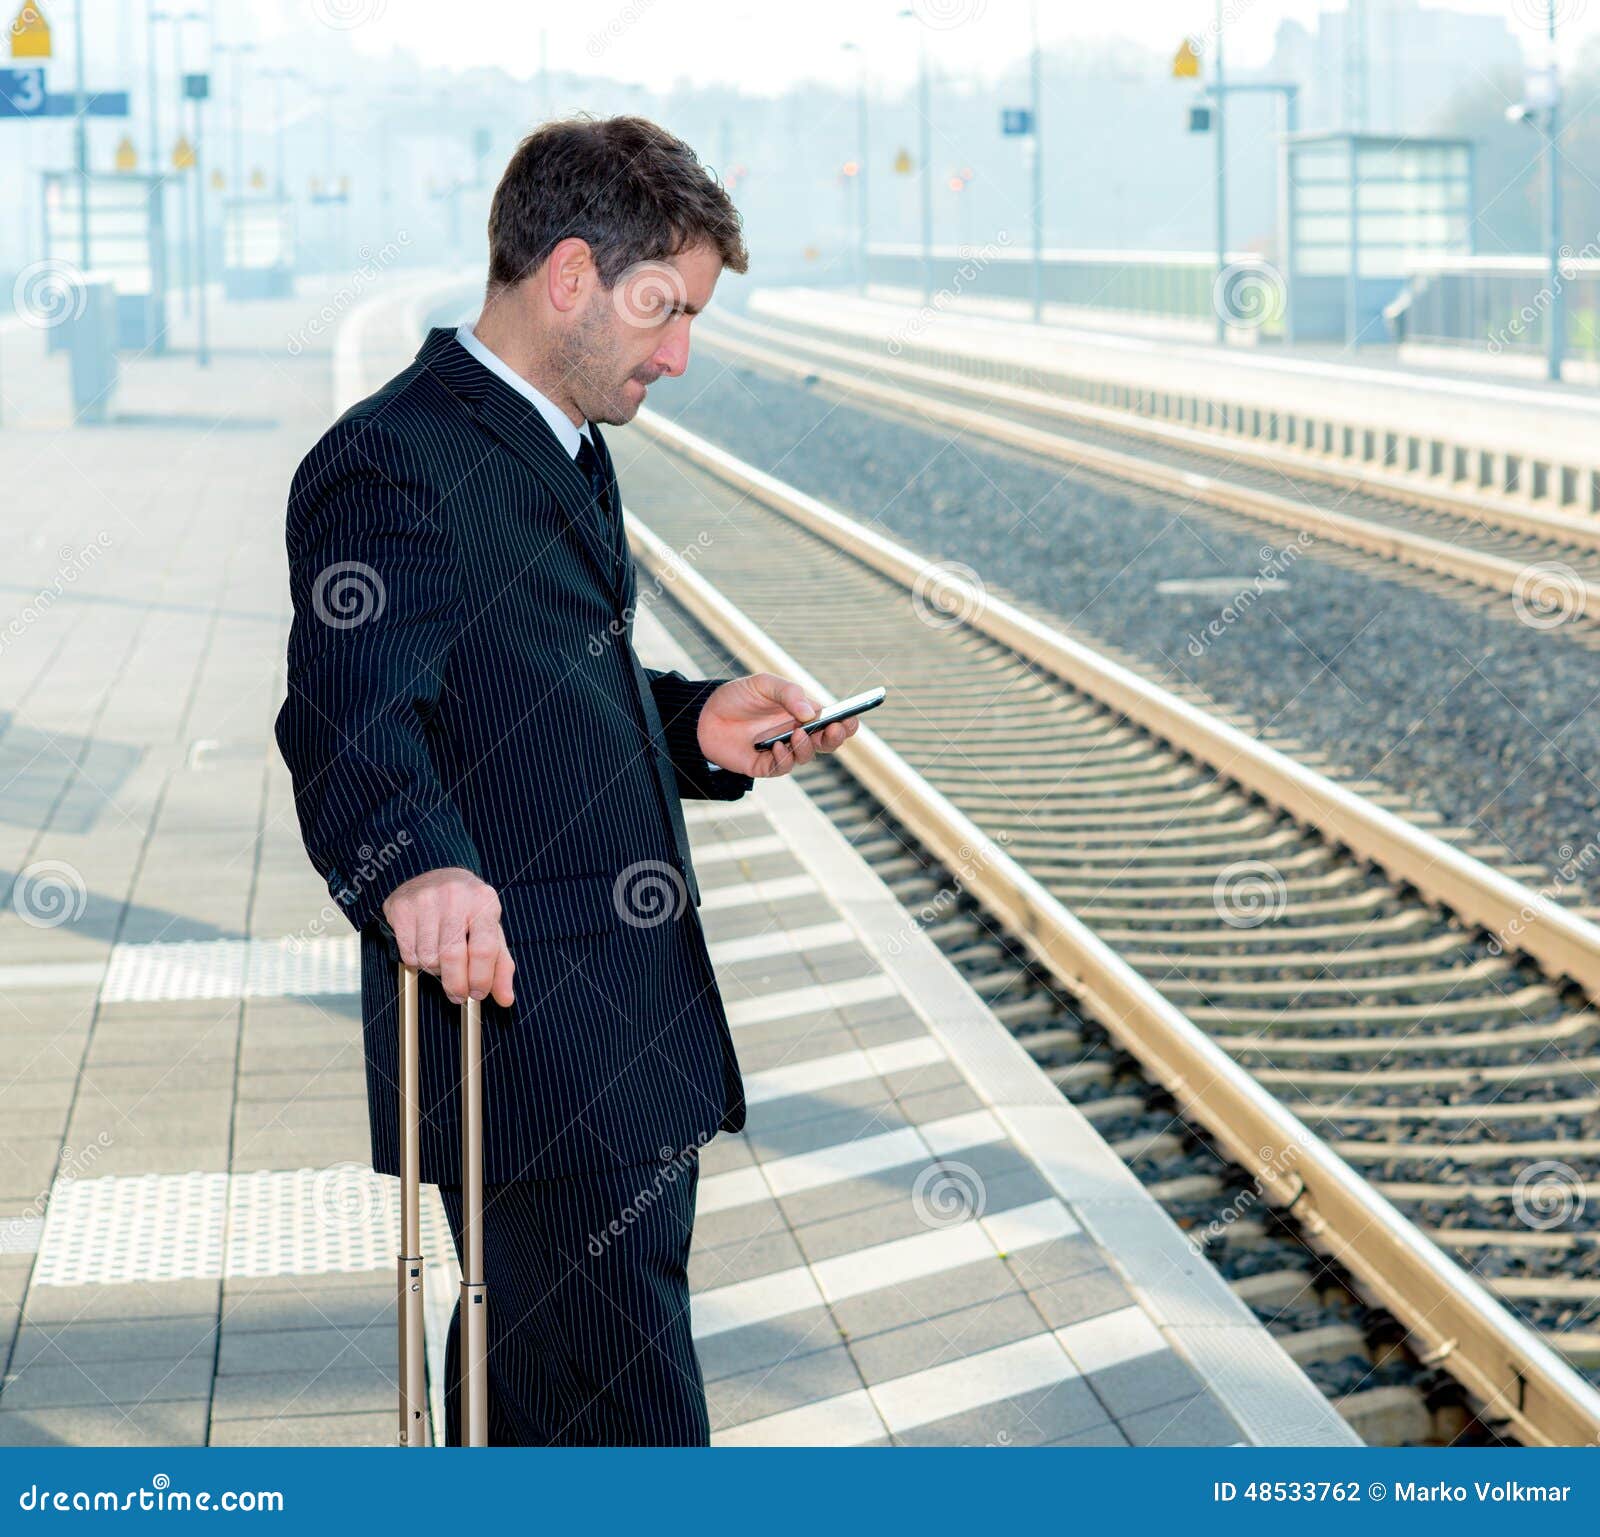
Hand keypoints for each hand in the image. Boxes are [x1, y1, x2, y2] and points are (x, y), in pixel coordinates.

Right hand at [382, 866, 514, 1006]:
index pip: (484, 949)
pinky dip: (418, 962)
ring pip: (429, 958)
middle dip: (456, 985)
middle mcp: (455, 897)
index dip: (481, 979)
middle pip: (453, 957)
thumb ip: (500, 964)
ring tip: (443, 960)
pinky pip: (409, 953)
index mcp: (484, 901)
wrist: (433, 872)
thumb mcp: (490, 928)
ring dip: (436, 971)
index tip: (478, 994)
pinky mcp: (402, 908)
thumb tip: (506, 999)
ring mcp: (426, 900)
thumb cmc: (467, 907)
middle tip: (459, 996)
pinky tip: (425, 949)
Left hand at [697, 673, 862, 777]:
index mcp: (802, 713)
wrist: (703, 715)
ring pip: (806, 756)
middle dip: (835, 738)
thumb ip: (788, 694)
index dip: (846, 723)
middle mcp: (796, 733)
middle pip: (827, 743)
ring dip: (806, 747)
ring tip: (795, 733)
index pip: (832, 721)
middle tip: (833, 729)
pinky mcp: (764, 765)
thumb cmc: (737, 696)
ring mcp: (781, 750)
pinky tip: (775, 747)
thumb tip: (811, 713)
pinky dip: (783, 759)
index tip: (850, 719)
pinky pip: (782, 768)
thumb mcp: (763, 684)